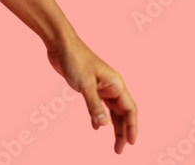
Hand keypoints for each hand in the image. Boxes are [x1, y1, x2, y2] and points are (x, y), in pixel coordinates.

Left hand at [47, 37, 137, 153]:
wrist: (61, 44)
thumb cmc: (75, 60)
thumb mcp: (84, 85)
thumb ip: (94, 105)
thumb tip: (103, 126)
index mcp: (116, 84)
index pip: (130, 110)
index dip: (133, 127)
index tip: (132, 143)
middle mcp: (112, 86)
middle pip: (123, 113)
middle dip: (123, 132)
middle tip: (119, 149)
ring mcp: (101, 86)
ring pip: (112, 110)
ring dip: (113, 126)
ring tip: (114, 143)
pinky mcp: (90, 86)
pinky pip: (100, 105)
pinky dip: (100, 117)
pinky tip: (96, 127)